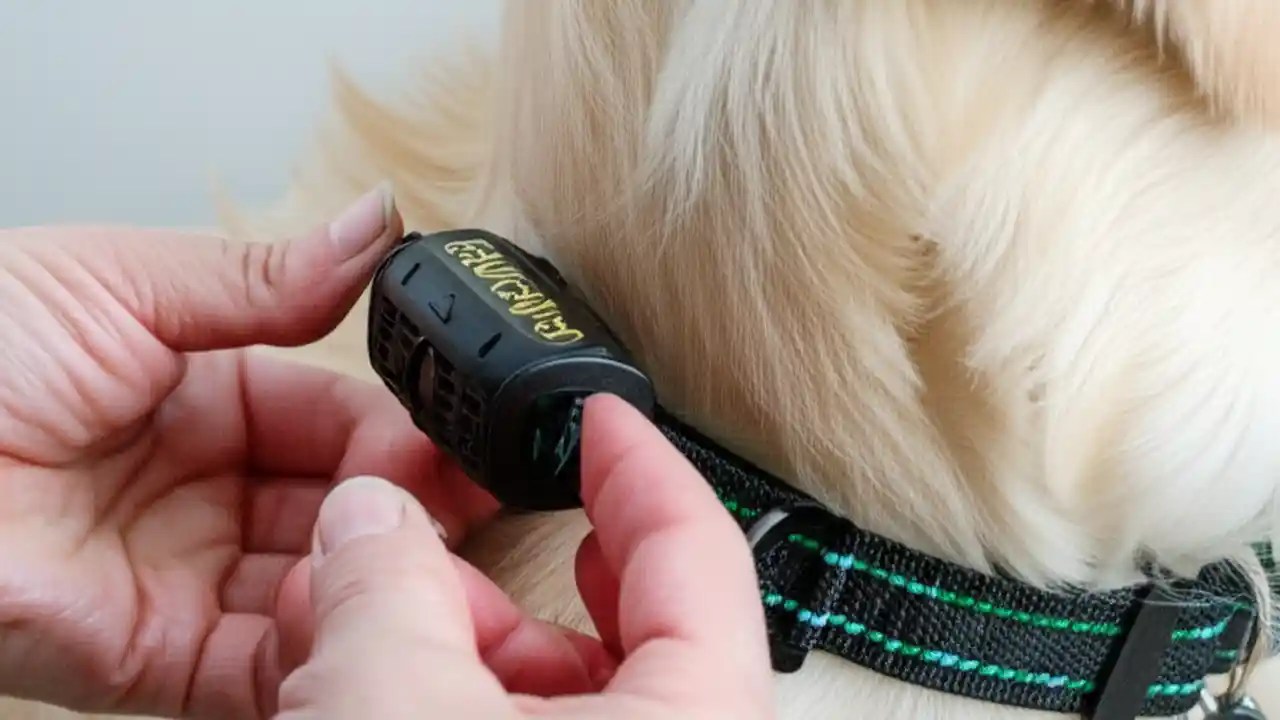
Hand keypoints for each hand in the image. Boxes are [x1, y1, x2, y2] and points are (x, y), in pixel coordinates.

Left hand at [0, 187, 499, 717]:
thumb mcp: (121, 285)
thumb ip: (264, 279)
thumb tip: (376, 224)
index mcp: (200, 396)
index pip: (333, 419)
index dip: (395, 432)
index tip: (451, 439)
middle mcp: (202, 489)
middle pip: (337, 508)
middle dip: (400, 511)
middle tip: (456, 511)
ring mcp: (182, 575)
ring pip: (314, 590)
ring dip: (371, 582)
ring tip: (421, 569)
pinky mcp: (153, 657)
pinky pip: (260, 665)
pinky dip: (320, 650)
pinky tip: (364, 622)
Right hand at [273, 394, 774, 719]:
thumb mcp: (390, 704)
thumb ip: (387, 583)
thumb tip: (369, 516)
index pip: (698, 551)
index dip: (638, 462)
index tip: (598, 416)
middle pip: (610, 623)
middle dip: (492, 567)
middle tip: (434, 524)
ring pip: (543, 690)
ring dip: (442, 634)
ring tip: (343, 608)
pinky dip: (433, 696)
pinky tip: (348, 676)